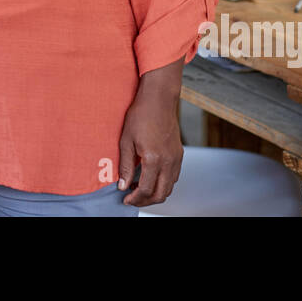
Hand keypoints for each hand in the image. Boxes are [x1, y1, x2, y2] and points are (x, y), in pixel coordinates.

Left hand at [118, 62, 183, 206]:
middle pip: (161, 194)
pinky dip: (163, 183)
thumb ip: (124, 166)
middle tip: (132, 199)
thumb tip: (122, 186)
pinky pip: (174, 177)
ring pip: (170, 187)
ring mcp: (176, 158)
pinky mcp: (179, 154)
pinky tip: (151, 177)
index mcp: (154, 159)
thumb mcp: (126, 141)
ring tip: (139, 188)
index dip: (135, 199)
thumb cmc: (141, 115)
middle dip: (146, 201)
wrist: (159, 99)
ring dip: (155, 193)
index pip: (146, 189)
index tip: (126, 199)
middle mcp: (169, 161)